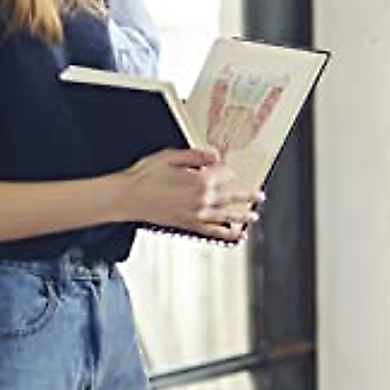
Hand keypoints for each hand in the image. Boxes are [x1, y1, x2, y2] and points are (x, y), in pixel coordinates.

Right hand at [120, 148, 263, 242]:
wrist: (130, 198)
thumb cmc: (145, 176)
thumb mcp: (169, 156)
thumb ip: (195, 156)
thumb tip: (215, 155)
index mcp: (199, 180)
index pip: (223, 175)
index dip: (229, 172)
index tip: (232, 170)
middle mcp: (202, 199)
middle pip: (231, 196)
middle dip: (247, 195)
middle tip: (259, 195)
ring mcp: (198, 214)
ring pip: (227, 215)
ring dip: (243, 215)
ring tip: (254, 215)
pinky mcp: (191, 225)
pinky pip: (215, 231)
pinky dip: (228, 233)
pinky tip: (238, 234)